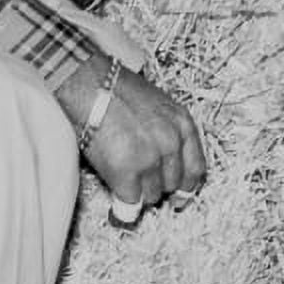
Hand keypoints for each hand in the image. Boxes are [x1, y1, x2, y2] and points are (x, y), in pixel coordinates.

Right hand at [55, 55, 206, 210]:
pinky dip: (122, 198)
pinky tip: (114, 185)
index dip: (185, 186)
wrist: (87, 84)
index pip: (196, 170)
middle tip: (137, 176)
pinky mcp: (126, 171)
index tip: (178, 195)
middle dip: (156, 184)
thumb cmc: (114, 90)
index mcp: (182, 124)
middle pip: (173, 185)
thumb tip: (164, 168)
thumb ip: (167, 133)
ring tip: (122, 173)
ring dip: (138, 191)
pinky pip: (130, 200)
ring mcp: (150, 159)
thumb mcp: (156, 106)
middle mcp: (171, 142)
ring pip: (151, 195)